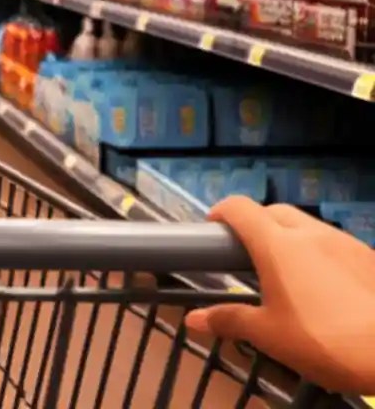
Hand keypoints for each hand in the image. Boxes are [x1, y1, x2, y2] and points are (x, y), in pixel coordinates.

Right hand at [185, 196, 374, 393]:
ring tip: (287, 273)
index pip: (240, 208)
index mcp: (278, 245)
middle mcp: (311, 233)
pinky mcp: (370, 258)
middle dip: (256, 223)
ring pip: (308, 226)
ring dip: (290, 238)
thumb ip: (229, 320)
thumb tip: (192, 319)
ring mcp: (346, 243)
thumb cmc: (325, 340)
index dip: (221, 212)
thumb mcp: (269, 336)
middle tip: (247, 254)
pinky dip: (319, 254)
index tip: (211, 230)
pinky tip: (324, 287)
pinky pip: (335, 244)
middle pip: (275, 211)